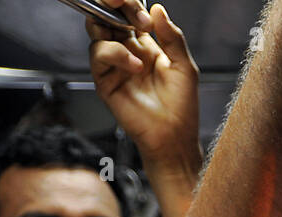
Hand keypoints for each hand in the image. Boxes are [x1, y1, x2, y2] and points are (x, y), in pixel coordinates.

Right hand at [88, 1, 200, 170]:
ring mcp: (114, 67)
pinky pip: (99, 56)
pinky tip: (135, 65)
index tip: (137, 4)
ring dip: (111, 26)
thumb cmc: (181, 107)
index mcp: (146, 47)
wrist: (174, 137)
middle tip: (118, 0)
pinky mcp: (105, 82)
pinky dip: (116, 54)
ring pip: (97, 32)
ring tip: (133, 35)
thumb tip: (157, 9)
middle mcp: (127, 53)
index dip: (129, 3)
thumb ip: (172, 37)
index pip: (129, 15)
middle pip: (107, 18)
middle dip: (110, 4)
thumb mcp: (184, 66)